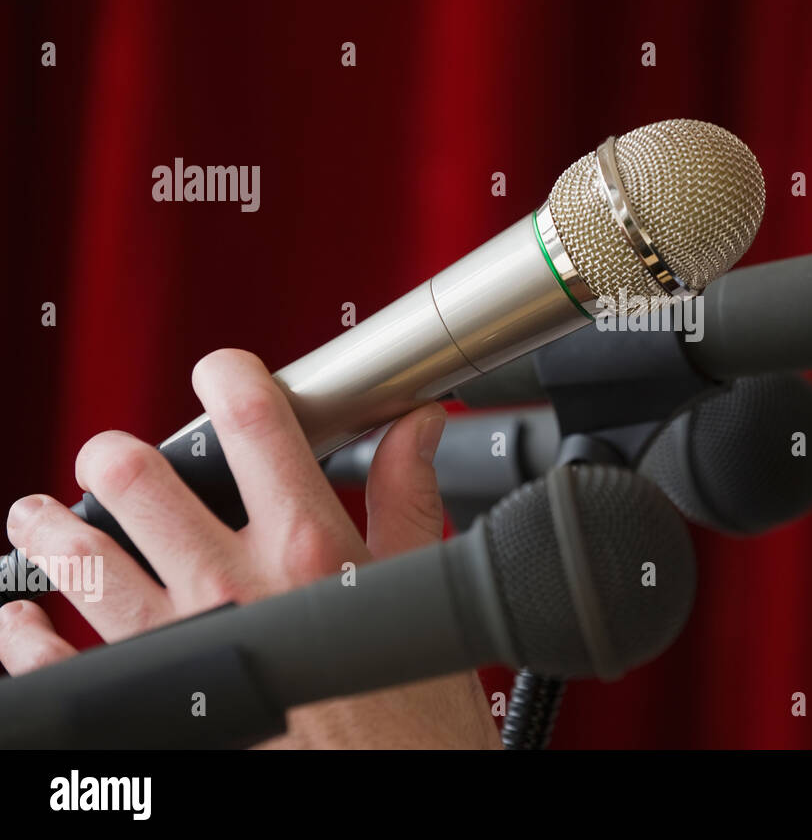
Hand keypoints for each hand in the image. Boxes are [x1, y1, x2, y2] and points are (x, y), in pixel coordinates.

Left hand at [0, 348, 501, 748]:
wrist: (401, 788)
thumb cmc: (413, 708)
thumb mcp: (420, 585)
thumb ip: (407, 494)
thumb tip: (416, 424)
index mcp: (305, 549)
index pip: (252, 424)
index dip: (229, 376)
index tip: (223, 374)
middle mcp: (232, 588)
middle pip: (135, 480)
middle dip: (118, 455)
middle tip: (118, 458)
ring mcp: (179, 648)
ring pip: (79, 562)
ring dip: (50, 528)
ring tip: (41, 515)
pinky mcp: (152, 710)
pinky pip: (56, 668)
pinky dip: (24, 640)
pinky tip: (21, 620)